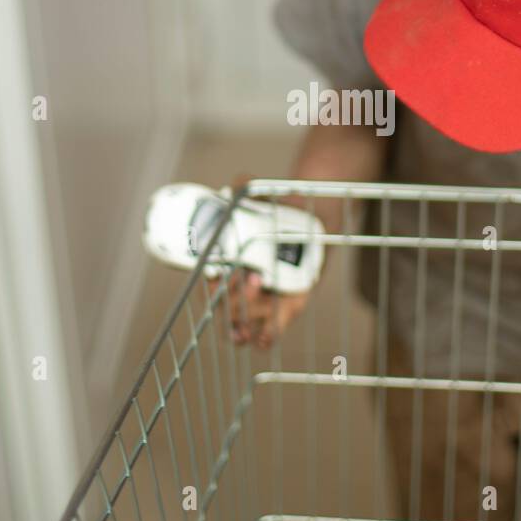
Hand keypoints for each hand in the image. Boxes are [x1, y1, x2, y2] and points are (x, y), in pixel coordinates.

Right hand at [203, 174, 311, 348]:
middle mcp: (240, 290)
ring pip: (243, 321)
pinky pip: (269, 333)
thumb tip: (237, 182)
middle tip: (243, 272)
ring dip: (245, 309)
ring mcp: (262, 303)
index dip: (210, 283)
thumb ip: (245, 189)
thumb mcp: (261, 198)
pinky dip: (263, 337)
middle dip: (229, 296)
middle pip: (224, 307)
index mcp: (228, 268)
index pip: (211, 285)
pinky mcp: (286, 310)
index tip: (215, 273)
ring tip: (257, 281)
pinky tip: (259, 337)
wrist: (310, 223)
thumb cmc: (278, 214)